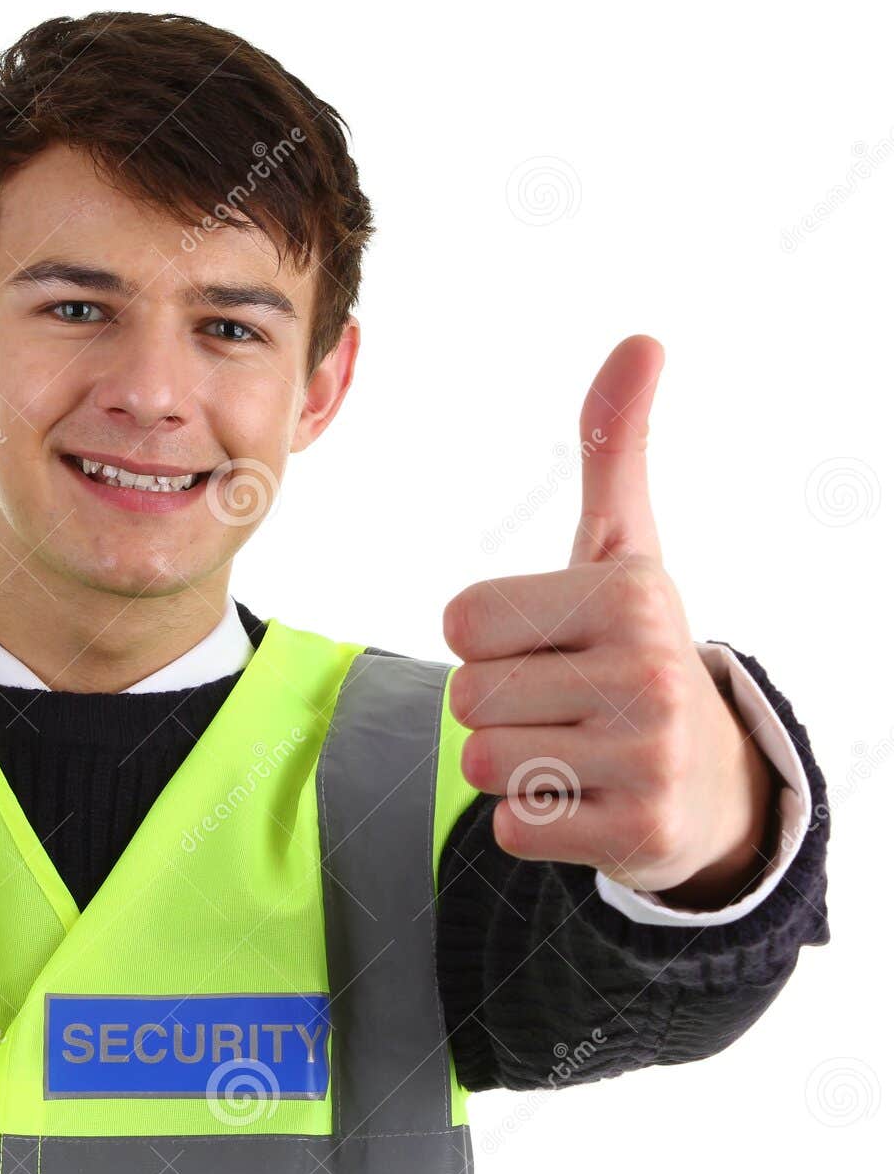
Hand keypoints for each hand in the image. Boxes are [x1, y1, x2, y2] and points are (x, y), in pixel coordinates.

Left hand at [442, 336, 773, 904]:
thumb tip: (642, 339)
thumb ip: (614, 449)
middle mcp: (649, 671)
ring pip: (481, 763)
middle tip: (565, 705)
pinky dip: (533, 822)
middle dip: (497, 706)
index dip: (489, 641)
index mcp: (632, 593)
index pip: (462, 623)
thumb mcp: (625, 549)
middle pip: (466, 696)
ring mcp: (647, 758)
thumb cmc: (636, 651)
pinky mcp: (635, 834)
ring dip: (513, 764)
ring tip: (577, 750)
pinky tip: (588, 800)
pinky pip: (511, 828)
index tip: (552, 646)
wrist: (711, 781)